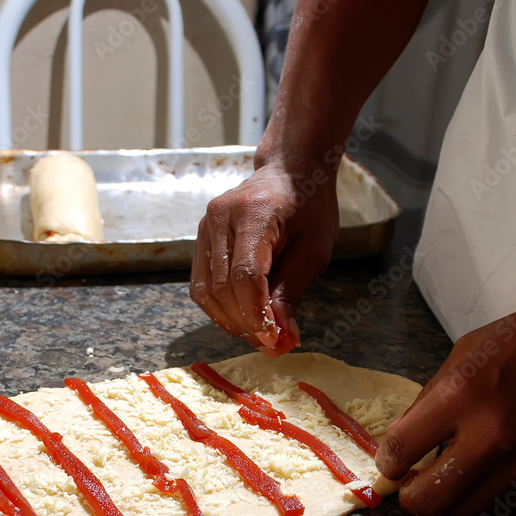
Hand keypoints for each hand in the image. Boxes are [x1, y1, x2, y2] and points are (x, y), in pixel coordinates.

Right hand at [190, 159, 339, 355]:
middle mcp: (220, 217)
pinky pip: (202, 284)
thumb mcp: (313, 251)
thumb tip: (280, 338)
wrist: (291, 170)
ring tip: (259, 334)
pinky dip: (221, 308)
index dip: (256, 314)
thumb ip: (291, 293)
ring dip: (231, 321)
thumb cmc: (309, 207)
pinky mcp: (202, 237)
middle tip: (272, 345)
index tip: (274, 340)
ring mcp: (205, 226)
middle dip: (246, 324)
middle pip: (222, 288)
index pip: (245, 275)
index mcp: (253, 213)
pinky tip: (244, 317)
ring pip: (205, 291)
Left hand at [375, 294, 515, 515]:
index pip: (401, 449)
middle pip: (429, 501)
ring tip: (455, 480)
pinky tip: (490, 477)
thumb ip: (436, 394)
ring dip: (453, 502)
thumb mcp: (474, 347)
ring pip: (467, 515)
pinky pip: (505, 511)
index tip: (393, 462)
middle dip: (414, 496)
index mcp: (464, 394)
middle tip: (415, 483)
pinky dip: (489, 500)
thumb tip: (409, 434)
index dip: (389, 461)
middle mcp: (492, 437)